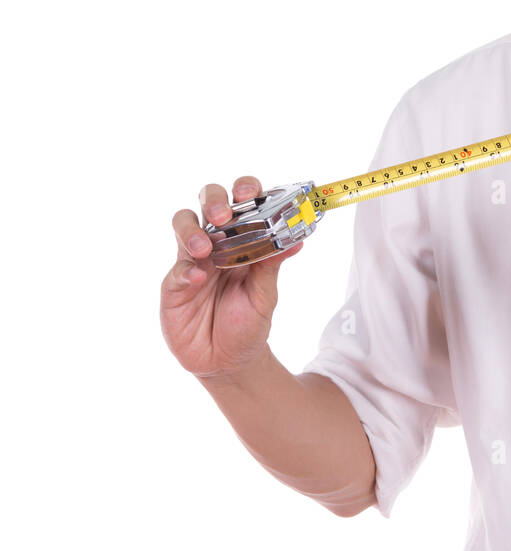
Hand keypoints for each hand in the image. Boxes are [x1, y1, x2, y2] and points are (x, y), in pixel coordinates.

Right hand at [160, 176, 303, 378]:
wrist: (229, 361)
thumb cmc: (248, 323)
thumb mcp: (265, 294)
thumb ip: (272, 265)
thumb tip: (296, 238)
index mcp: (242, 240)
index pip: (242, 203)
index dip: (244, 189)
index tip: (250, 191)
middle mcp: (216, 244)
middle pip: (207, 203)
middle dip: (213, 201)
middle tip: (222, 216)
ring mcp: (192, 262)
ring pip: (182, 225)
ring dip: (192, 231)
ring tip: (205, 249)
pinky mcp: (174, 285)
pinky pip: (176, 270)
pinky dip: (186, 271)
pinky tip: (198, 280)